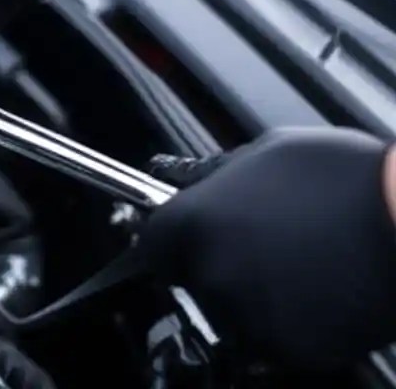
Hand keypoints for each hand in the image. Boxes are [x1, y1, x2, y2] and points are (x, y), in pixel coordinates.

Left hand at [141, 128, 395, 368]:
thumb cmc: (348, 178)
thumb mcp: (272, 151)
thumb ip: (217, 171)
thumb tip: (183, 175)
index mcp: (194, 222)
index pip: (154, 245)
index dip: (175, 242)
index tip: (194, 240)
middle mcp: (210, 274)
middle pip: (194, 281)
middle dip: (220, 266)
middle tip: (267, 247)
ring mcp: (247, 317)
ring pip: (232, 316)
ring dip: (255, 299)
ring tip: (303, 267)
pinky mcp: (288, 350)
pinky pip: (276, 342)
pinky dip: (294, 325)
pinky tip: (323, 292)